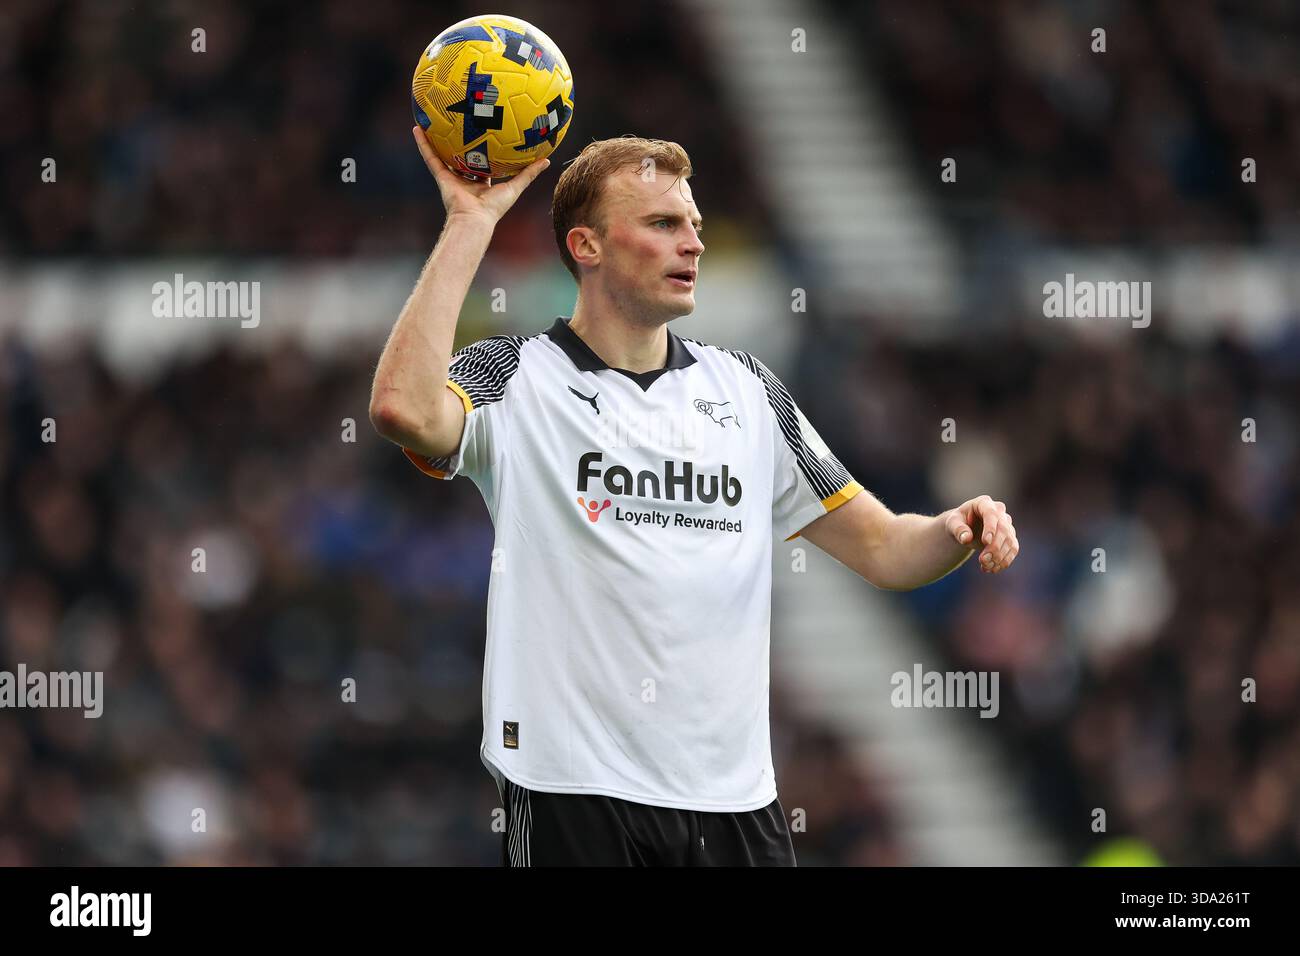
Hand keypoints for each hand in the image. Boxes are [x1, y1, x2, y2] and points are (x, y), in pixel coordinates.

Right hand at [412, 125, 550, 225]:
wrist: (475, 220)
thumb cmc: (495, 207)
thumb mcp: (515, 186)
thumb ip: (529, 173)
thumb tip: (546, 160)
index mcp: (481, 183)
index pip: (482, 164)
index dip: (483, 151)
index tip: (485, 136)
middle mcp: (465, 179)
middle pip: (461, 157)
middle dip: (459, 143)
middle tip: (459, 123)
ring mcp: (451, 177)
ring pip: (442, 154)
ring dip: (436, 139)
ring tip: (432, 119)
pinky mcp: (441, 177)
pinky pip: (430, 157)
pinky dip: (422, 144)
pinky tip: (417, 128)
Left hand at [945, 495, 1018, 572]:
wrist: (966, 527)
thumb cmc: (958, 522)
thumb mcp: (953, 523)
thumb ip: (958, 529)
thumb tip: (966, 538)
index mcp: (984, 503)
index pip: (991, 514)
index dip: (990, 527)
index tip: (985, 541)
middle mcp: (999, 512)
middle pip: (1003, 530)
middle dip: (994, 547)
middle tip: (983, 560)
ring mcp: (1007, 524)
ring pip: (1010, 541)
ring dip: (999, 557)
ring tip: (985, 567)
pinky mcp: (1010, 537)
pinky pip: (1013, 549)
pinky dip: (1004, 561)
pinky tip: (992, 569)